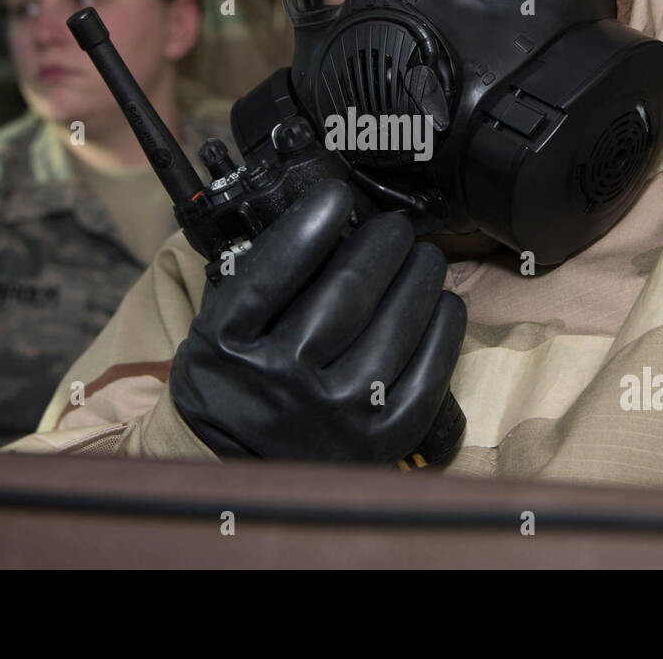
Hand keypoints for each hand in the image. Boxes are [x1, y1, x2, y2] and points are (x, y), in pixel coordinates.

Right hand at [169, 179, 465, 462]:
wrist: (239, 466)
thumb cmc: (235, 378)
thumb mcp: (219, 328)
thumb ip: (257, 279)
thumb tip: (325, 220)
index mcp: (229, 346)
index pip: (276, 269)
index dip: (313, 222)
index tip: (337, 195)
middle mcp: (279, 380)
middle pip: (347, 291)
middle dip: (382, 245)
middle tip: (395, 229)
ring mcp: (332, 414)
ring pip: (393, 325)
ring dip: (419, 278)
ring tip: (424, 258)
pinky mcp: (378, 440)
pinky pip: (426, 373)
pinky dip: (443, 329)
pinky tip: (444, 304)